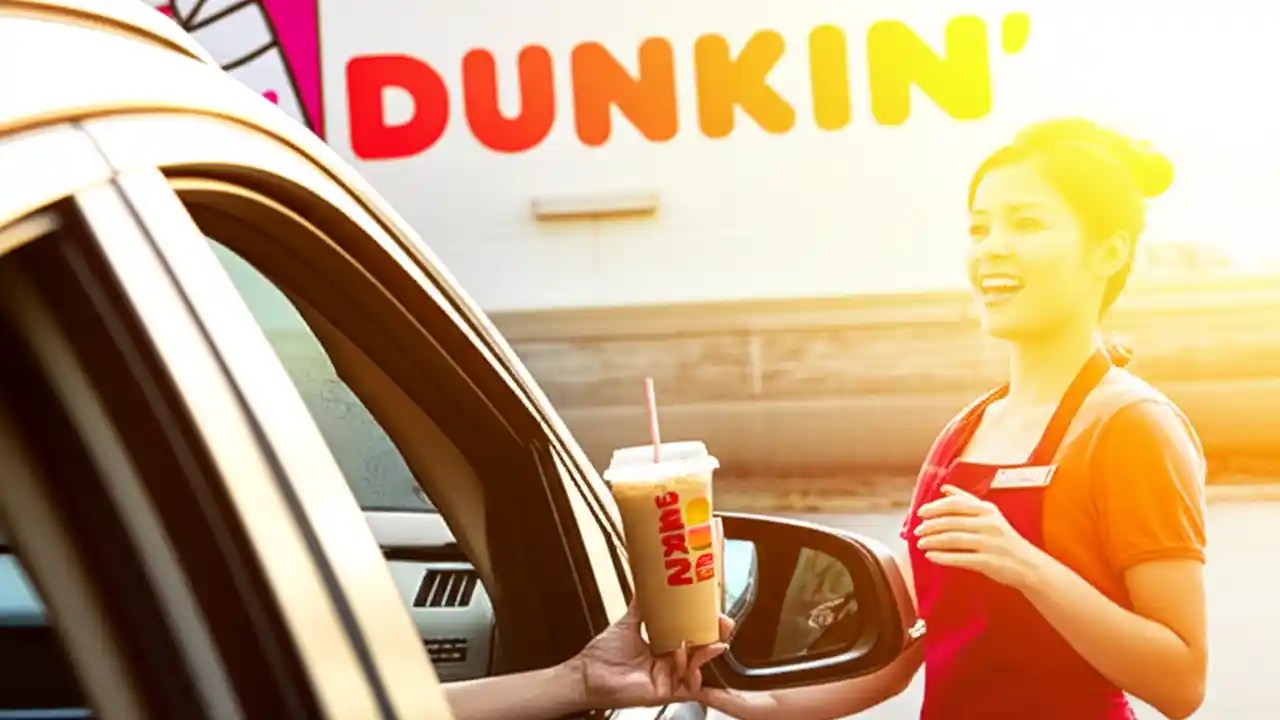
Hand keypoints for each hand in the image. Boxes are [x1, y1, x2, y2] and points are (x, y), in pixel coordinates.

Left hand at [571, 598, 734, 709]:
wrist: (587, 675)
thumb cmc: (603, 655)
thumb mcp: (627, 624)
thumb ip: (641, 606)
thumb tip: (646, 582)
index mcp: (664, 647)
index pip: (691, 635)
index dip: (705, 625)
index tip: (716, 612)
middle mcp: (670, 663)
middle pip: (700, 651)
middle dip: (715, 637)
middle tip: (724, 624)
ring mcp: (669, 678)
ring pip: (697, 667)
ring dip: (706, 654)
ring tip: (712, 642)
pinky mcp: (666, 693)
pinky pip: (688, 689)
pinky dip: (694, 678)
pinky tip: (696, 669)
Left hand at [914, 484, 1049, 591]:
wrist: (1028, 564)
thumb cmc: (1004, 538)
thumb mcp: (990, 515)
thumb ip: (967, 500)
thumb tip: (944, 488)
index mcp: (988, 510)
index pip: (956, 504)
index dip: (935, 507)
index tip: (920, 512)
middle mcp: (989, 524)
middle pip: (952, 521)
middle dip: (930, 526)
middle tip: (917, 531)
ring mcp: (989, 543)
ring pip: (953, 539)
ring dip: (933, 541)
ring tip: (920, 543)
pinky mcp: (989, 562)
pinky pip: (960, 558)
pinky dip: (943, 557)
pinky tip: (930, 556)